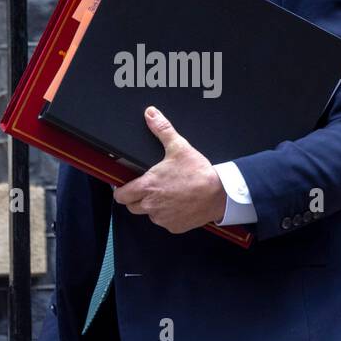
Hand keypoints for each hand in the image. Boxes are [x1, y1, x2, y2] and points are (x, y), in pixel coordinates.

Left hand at [113, 106, 227, 233]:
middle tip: (150, 188)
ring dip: (154, 207)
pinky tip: (179, 204)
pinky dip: (169, 215)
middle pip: (132, 207)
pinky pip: (165, 222)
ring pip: (149, 215)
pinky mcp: (174, 227)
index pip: (121, 195)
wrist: (219, 193)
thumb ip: (162, 130)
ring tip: (168, 195)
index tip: (128, 186)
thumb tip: (151, 114)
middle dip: (137, 199)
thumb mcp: (179, 147)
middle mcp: (151, 205)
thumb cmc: (198, 172)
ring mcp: (162, 218)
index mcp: (147, 186)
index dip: (122, 190)